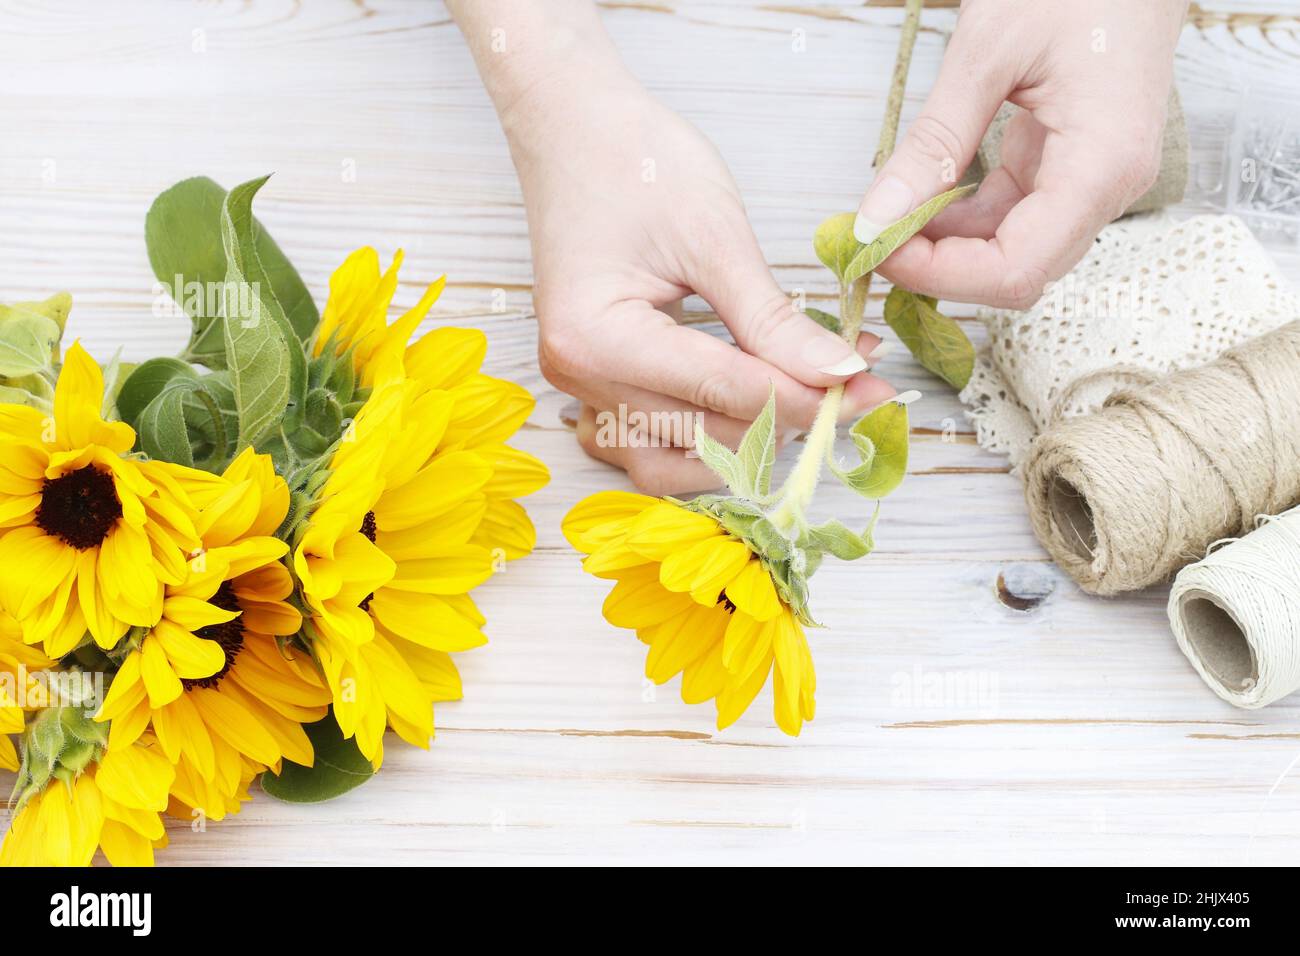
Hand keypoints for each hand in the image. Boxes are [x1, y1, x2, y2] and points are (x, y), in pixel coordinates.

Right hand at [450, 0, 892, 494]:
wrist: (575, 129)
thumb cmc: (635, 161)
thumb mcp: (715, 235)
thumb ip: (772, 319)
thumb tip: (839, 374)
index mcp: (597, 336)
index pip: (720, 391)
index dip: (804, 397)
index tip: (870, 392)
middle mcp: (577, 375)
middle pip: (701, 435)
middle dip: (786, 418)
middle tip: (857, 390)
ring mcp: (579, 386)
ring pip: (671, 461)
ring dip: (743, 447)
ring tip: (805, 404)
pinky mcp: (593, 384)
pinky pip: (647, 446)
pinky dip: (701, 444)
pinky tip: (749, 417)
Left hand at [854, 0, 1187, 308]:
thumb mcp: (990, 51)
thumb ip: (934, 141)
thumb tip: (877, 217)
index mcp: (1101, 165)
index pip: (1017, 270)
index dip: (942, 276)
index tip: (881, 253)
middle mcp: (1108, 188)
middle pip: (1017, 273)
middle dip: (940, 268)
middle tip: (874, 240)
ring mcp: (1094, 182)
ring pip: (1011, 250)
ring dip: (946, 246)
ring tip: (887, 218)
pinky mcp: (1073, 169)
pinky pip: (1013, 216)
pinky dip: (962, 218)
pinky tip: (920, 199)